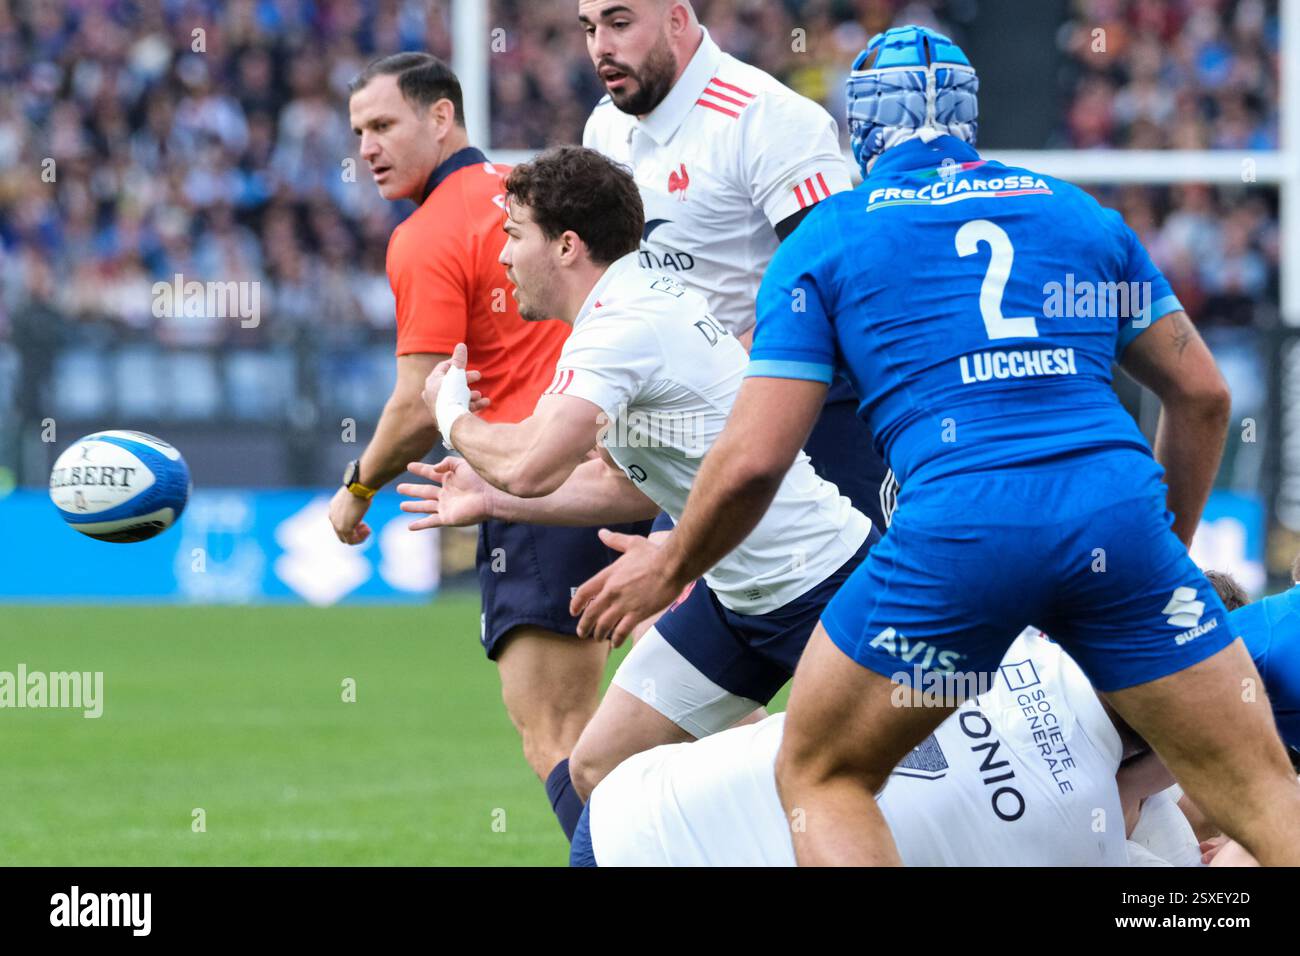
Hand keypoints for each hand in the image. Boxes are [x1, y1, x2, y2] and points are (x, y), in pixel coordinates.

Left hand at [329, 485, 372, 544]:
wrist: (359, 488)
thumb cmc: (360, 488)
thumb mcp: (354, 495)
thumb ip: (354, 502)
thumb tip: (362, 498)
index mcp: (333, 508)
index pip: (339, 522)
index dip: (352, 524)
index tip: (362, 521)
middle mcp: (332, 517)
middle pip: (341, 533)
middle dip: (354, 532)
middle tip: (366, 526)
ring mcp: (337, 524)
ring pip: (346, 539)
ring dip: (358, 537)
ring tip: (367, 530)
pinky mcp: (344, 528)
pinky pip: (351, 541)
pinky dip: (360, 539)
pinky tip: (368, 531)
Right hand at [397, 458, 494, 528]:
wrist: (490, 496)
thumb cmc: (480, 479)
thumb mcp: (462, 464)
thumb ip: (447, 463)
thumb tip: (434, 468)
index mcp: (450, 479)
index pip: (430, 473)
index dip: (420, 469)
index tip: (409, 466)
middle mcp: (446, 493)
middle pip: (425, 491)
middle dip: (412, 490)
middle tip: (399, 488)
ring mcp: (446, 506)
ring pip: (425, 506)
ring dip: (413, 506)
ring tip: (401, 505)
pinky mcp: (447, 518)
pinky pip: (430, 521)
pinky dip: (420, 524)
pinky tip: (410, 526)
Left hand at [421, 344, 489, 437]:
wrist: (452, 423)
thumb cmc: (452, 396)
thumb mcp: (457, 375)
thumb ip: (459, 360)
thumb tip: (460, 345)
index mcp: (432, 382)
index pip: (443, 367)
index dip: (456, 363)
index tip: (466, 362)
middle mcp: (433, 394)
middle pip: (451, 382)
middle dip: (467, 379)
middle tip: (479, 376)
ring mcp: (439, 407)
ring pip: (457, 396)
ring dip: (470, 393)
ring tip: (479, 394)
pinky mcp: (447, 417)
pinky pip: (460, 407)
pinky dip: (472, 404)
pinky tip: (484, 403)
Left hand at [570, 530, 685, 645]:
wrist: (672, 565)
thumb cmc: (654, 554)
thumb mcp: (632, 543)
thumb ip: (615, 540)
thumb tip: (602, 533)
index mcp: (609, 575)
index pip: (584, 591)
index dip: (576, 603)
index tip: (574, 612)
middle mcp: (612, 591)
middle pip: (591, 612)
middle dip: (584, 625)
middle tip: (582, 633)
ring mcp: (624, 604)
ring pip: (604, 624)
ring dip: (599, 634)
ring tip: (598, 639)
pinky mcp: (637, 613)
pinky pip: (622, 631)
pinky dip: (616, 639)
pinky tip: (616, 643)